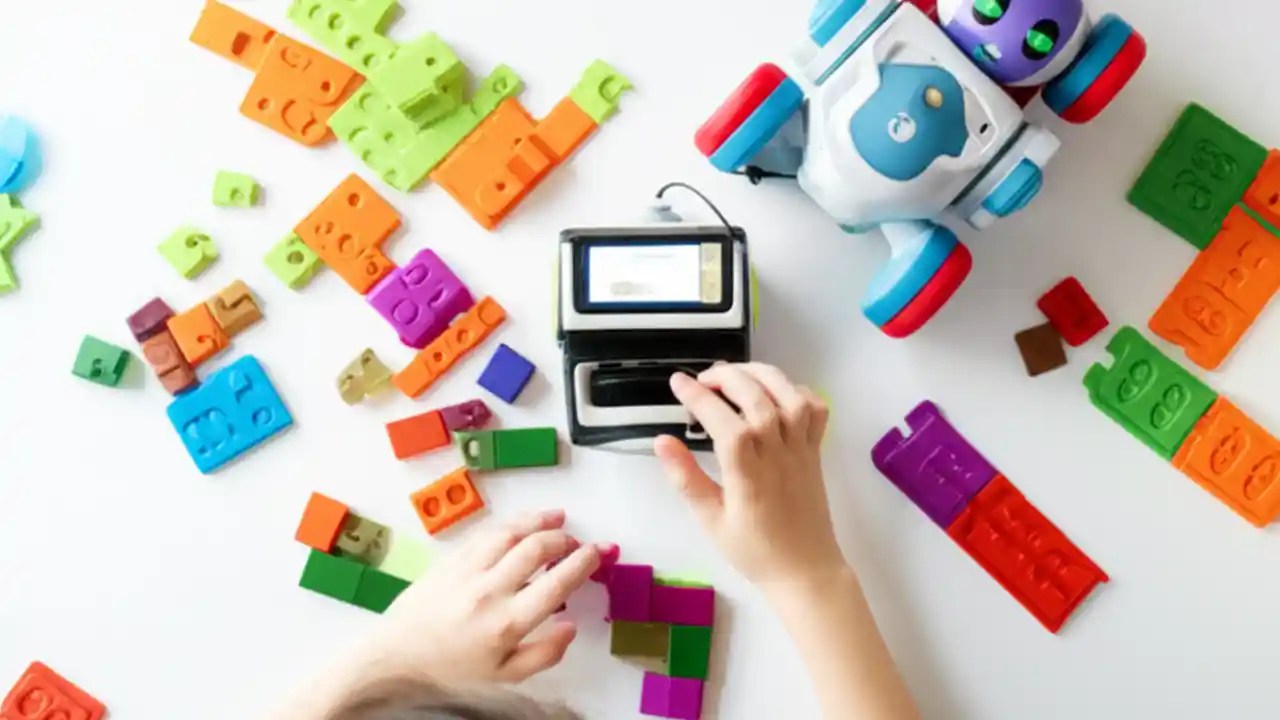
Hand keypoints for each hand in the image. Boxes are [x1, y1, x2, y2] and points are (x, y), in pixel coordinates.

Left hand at [357, 510, 610, 684]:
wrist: (396, 659)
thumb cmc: (449, 671)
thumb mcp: (504, 677)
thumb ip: (544, 653)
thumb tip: (570, 627)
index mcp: (507, 623)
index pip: (558, 581)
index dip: (585, 562)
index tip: (599, 552)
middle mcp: (489, 591)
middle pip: (537, 548)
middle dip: (565, 540)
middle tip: (578, 542)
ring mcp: (467, 571)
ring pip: (511, 532)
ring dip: (539, 521)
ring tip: (557, 519)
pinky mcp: (449, 561)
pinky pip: (485, 533)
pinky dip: (510, 524)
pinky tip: (521, 525)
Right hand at [655, 363, 845, 593]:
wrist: (805, 570)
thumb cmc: (754, 550)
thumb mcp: (710, 520)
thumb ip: (685, 478)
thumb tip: (662, 441)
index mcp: (747, 471)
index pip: (721, 419)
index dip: (697, 396)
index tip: (678, 383)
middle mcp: (777, 452)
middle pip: (756, 396)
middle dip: (726, 377)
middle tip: (703, 380)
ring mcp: (801, 449)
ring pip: (788, 394)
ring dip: (761, 374)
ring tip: (735, 375)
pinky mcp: (816, 451)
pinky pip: (815, 409)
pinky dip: (796, 391)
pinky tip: (774, 393)